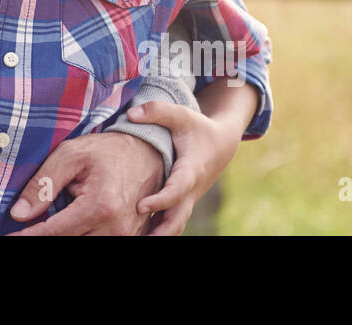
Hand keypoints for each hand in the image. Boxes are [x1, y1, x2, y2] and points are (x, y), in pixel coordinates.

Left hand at [7, 131, 162, 234]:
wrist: (149, 151)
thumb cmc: (107, 150)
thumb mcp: (70, 155)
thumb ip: (43, 184)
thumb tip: (19, 214)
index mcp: (99, 207)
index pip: (53, 232)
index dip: (28, 236)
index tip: (8, 236)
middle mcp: (116, 228)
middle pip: (67, 241)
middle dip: (46, 232)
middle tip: (29, 224)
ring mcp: (127, 236)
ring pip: (83, 243)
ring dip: (67, 231)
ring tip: (60, 211)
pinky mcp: (132, 237)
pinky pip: (100, 241)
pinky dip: (83, 232)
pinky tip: (75, 221)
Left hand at [126, 99, 241, 235]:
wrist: (221, 144)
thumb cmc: (197, 128)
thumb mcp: (181, 115)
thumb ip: (157, 111)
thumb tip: (130, 114)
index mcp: (191, 170)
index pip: (177, 190)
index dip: (160, 200)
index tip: (140, 207)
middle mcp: (191, 190)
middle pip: (178, 218)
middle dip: (161, 231)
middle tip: (134, 237)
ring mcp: (188, 199)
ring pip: (176, 224)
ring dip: (159, 234)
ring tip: (132, 239)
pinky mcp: (182, 202)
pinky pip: (172, 221)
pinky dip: (158, 230)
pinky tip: (136, 234)